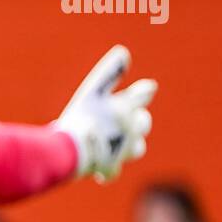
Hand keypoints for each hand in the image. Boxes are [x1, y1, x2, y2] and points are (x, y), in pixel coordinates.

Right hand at [53, 45, 156, 182]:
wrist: (72, 151)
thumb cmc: (81, 119)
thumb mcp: (92, 91)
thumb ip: (110, 72)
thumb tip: (124, 51)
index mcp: (125, 109)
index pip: (142, 95)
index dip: (144, 91)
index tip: (148, 88)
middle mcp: (129, 130)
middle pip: (143, 123)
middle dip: (139, 121)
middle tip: (132, 118)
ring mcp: (122, 151)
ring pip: (136, 148)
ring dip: (130, 145)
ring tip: (117, 144)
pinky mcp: (110, 169)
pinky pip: (112, 171)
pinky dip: (107, 170)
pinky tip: (100, 171)